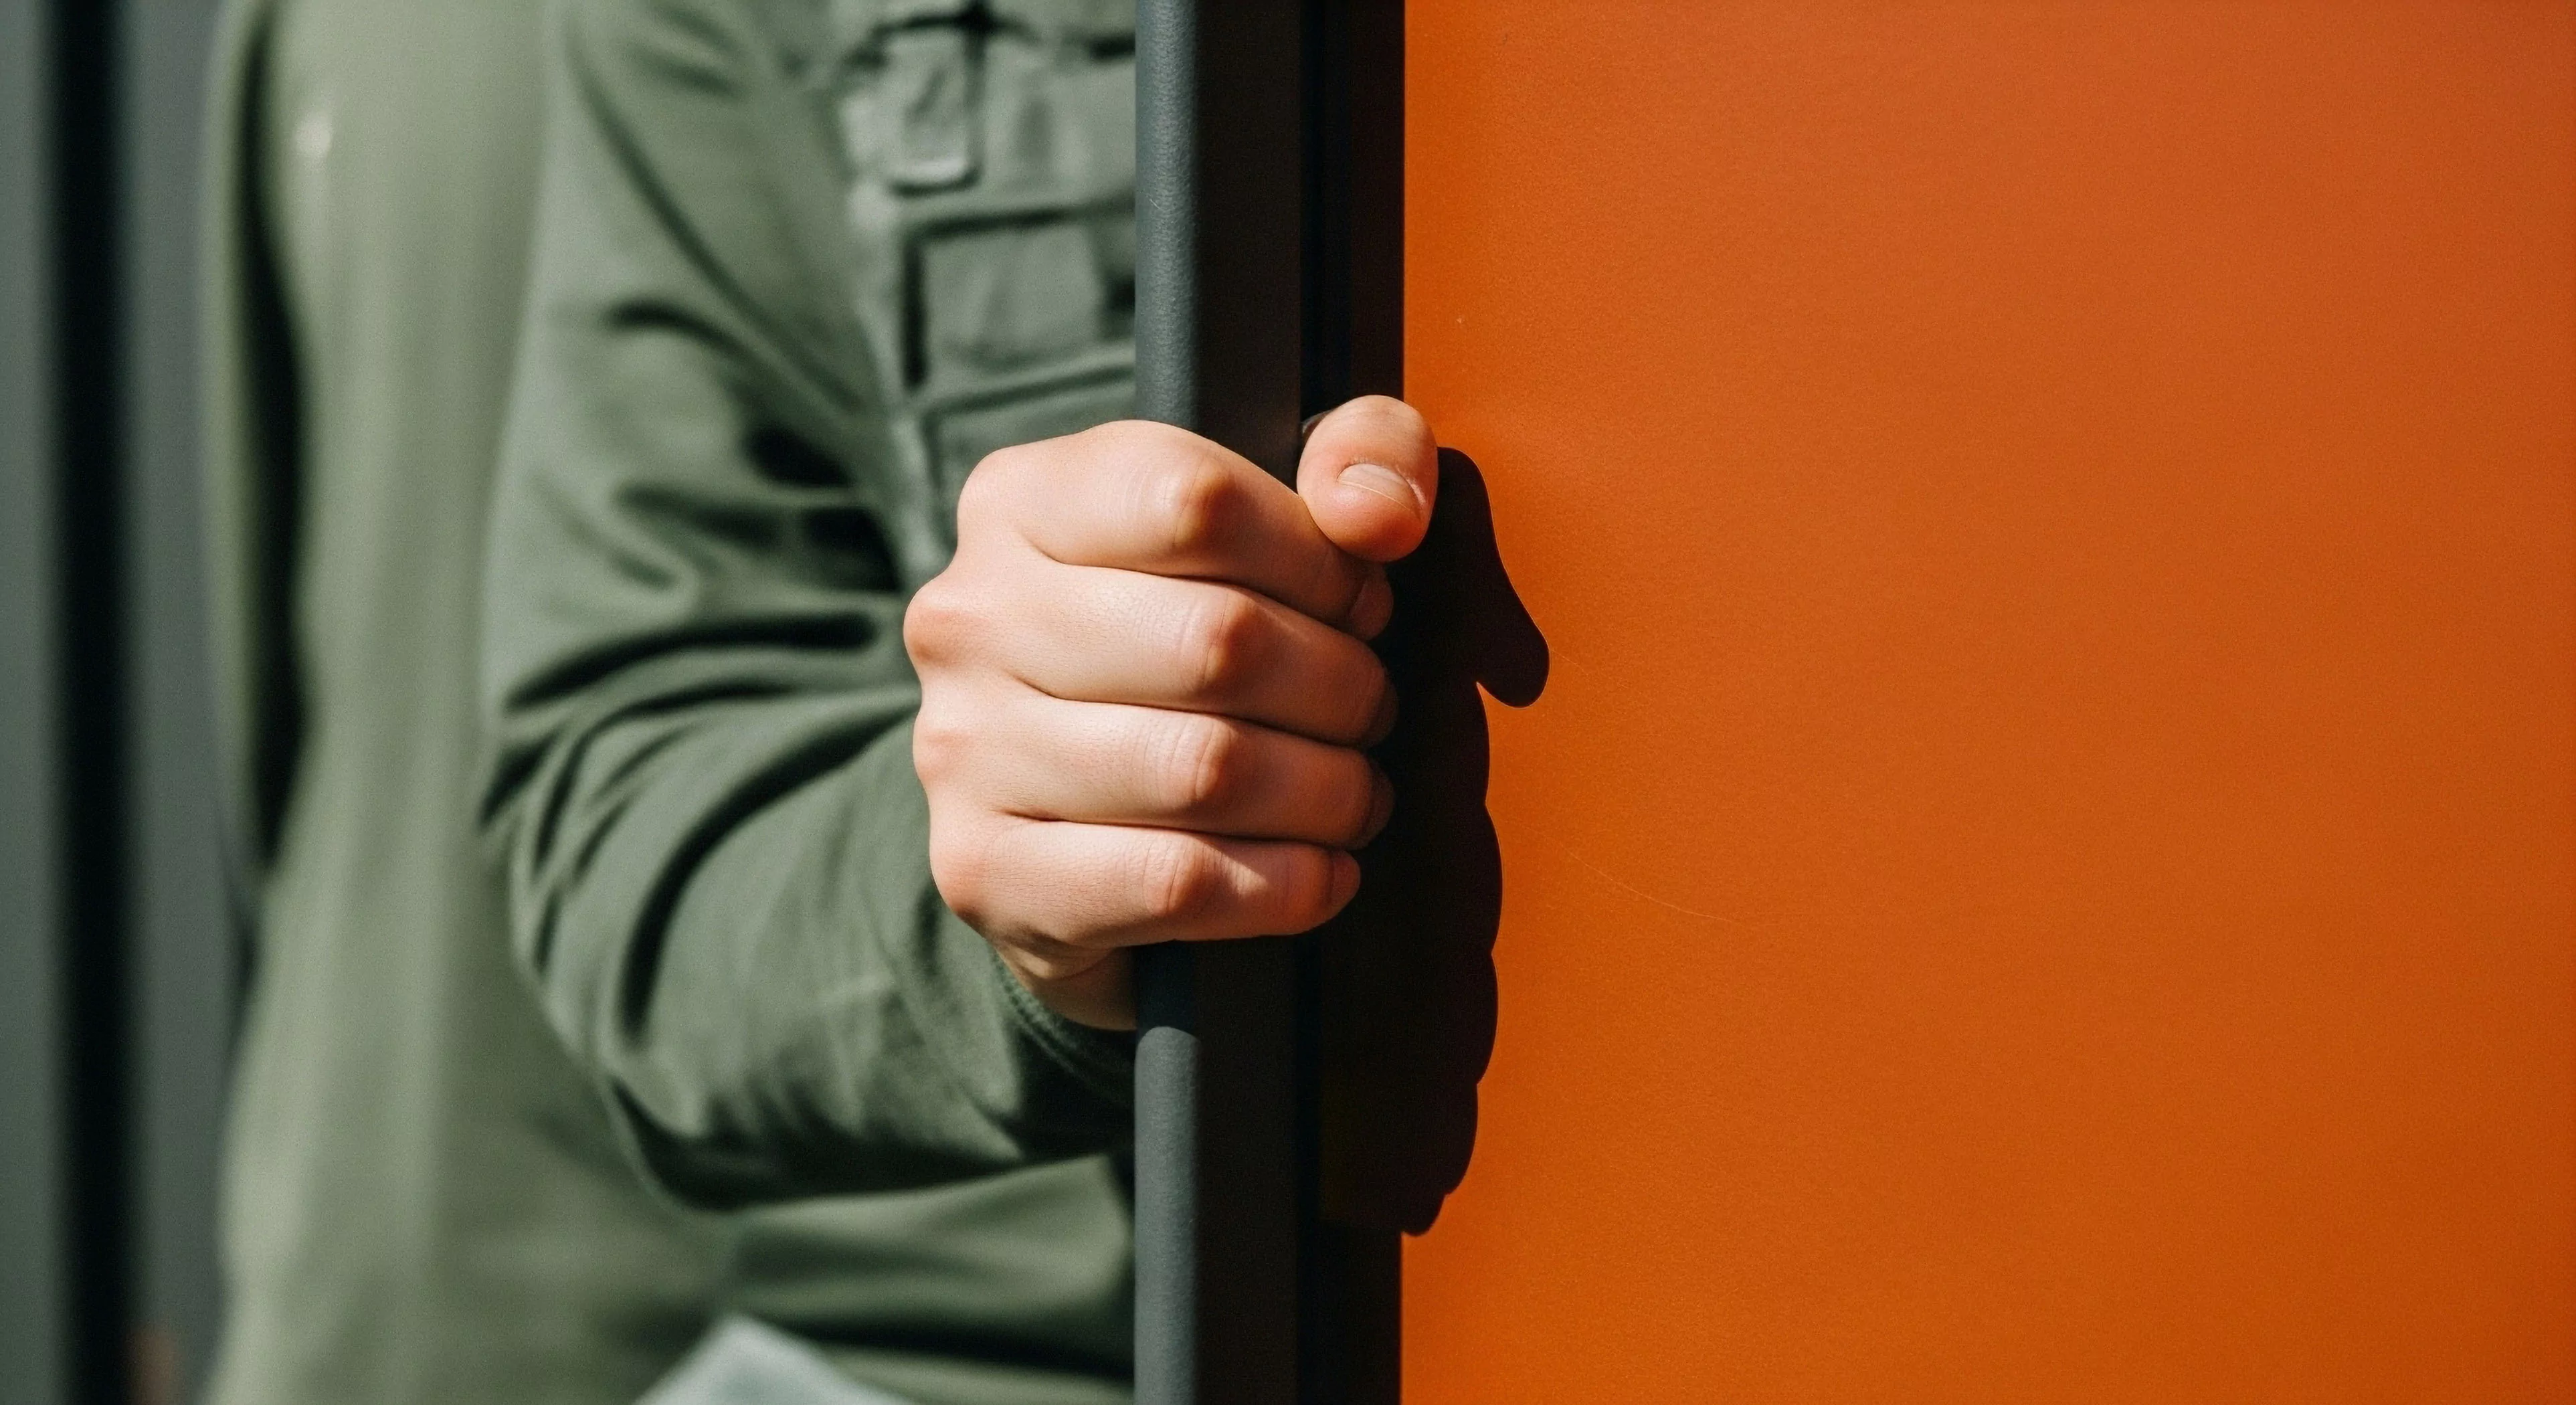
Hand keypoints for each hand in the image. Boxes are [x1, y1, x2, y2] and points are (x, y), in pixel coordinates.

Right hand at [905, 397, 1440, 1027]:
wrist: (1072, 823)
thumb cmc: (1194, 642)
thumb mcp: (1280, 518)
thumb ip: (1361, 455)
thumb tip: (1377, 512)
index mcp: (1022, 498)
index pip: (1198, 501)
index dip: (1319, 561)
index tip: (1358, 606)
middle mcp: (968, 615)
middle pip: (1219, 641)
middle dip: (1340, 687)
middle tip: (1368, 711)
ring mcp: (960, 748)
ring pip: (1206, 769)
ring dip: (1326, 792)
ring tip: (1353, 792)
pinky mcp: (983, 873)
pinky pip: (1174, 883)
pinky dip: (1281, 886)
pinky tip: (1320, 873)